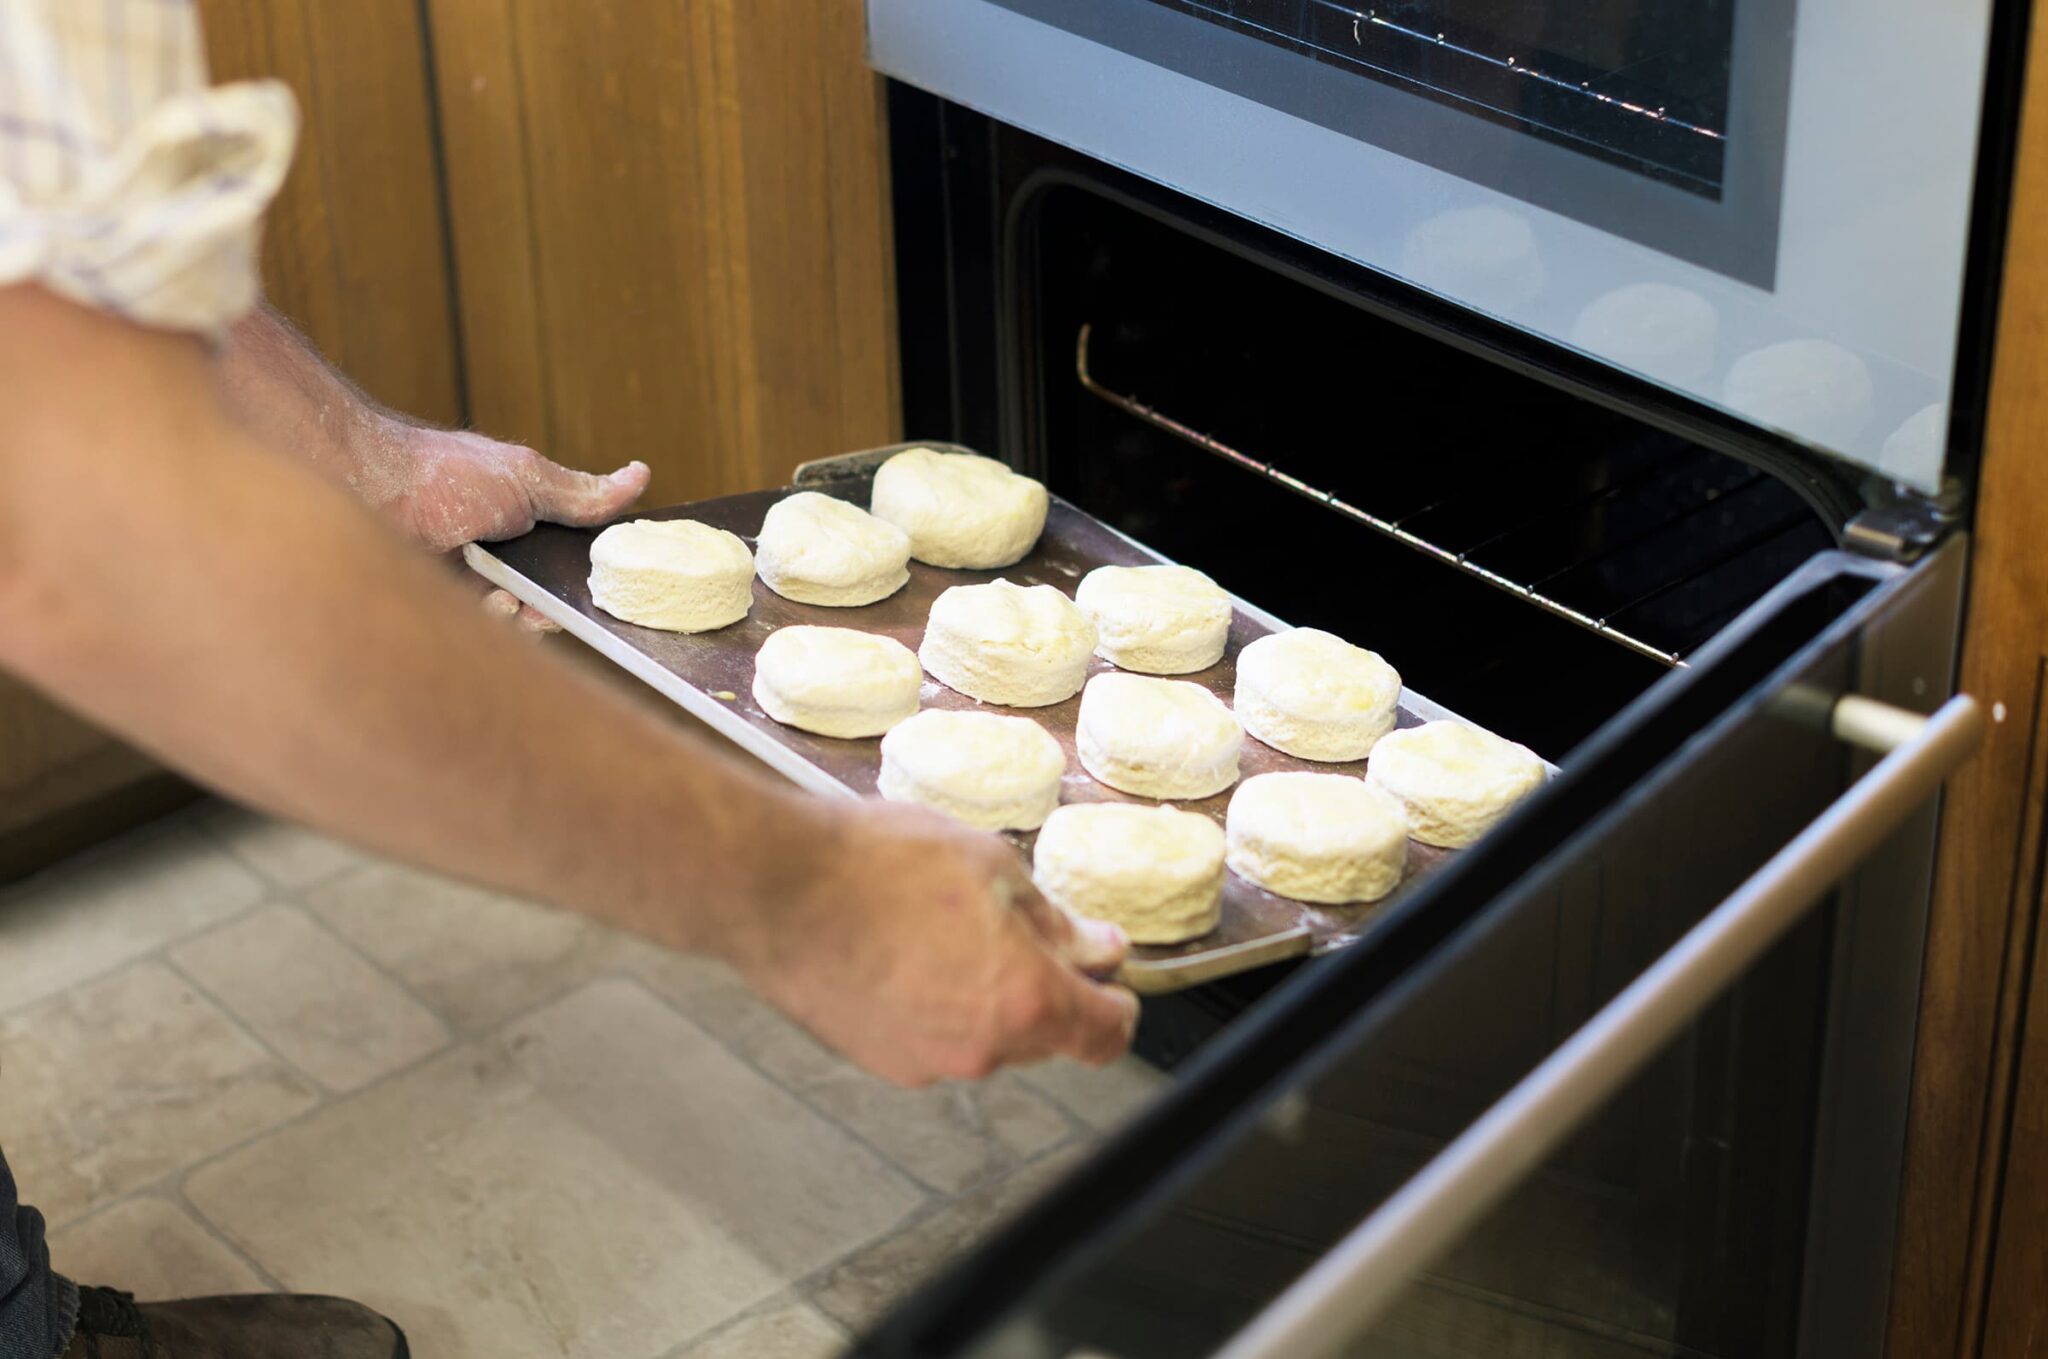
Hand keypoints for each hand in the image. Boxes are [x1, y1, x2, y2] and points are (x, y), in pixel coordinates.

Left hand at [378, 423, 649, 629]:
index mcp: (523, 524)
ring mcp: (472, 585)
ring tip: (511, 597)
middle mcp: (500, 557)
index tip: (603, 587)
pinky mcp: (445, 609)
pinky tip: (486, 602)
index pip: (571, 562)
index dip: (588, 576)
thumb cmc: (443, 474)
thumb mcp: (528, 478)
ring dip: (524, 616)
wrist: (372, 489)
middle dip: (557, 605)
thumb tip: (640, 477)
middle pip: (550, 600)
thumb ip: (583, 493)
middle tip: (553, 601)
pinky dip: (492, 622)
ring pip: (519, 623)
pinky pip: (483, 635)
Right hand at [727, 799, 1140, 1086]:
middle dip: (1045, 988)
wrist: (773, 886)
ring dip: (985, 996)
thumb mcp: (990, 866)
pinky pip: (934, 1039)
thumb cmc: (875, 863)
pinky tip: (905, 953)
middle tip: (1014, 927)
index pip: (1106, 1035)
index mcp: (1025, 998)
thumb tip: (1098, 947)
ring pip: (987, 1038)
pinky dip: (936, 1007)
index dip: (1118, 1006)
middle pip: (1047, 1036)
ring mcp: (926, 1062)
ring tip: (943, 929)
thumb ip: (1054, 920)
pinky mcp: (879, 1060)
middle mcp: (981, 1049)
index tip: (1109, 980)